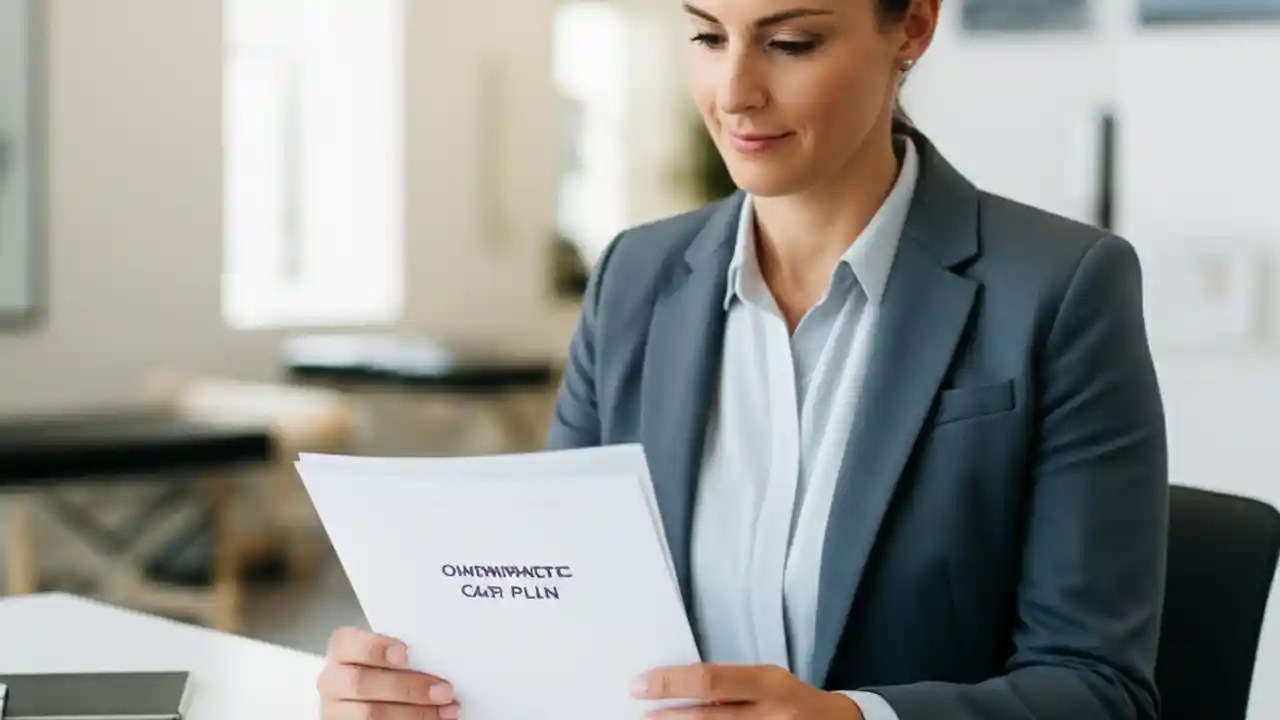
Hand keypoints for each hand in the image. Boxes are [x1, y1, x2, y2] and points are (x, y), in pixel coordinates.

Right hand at [317, 626, 460, 718]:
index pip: (347, 643)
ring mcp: (335, 710)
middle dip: (407, 688)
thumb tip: (441, 656)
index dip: (375, 648)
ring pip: (369, 715)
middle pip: (360, 683)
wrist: (373, 694)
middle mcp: (331, 680)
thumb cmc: (385, 667)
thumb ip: (403, 652)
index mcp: (341, 650)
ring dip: (415, 713)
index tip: (405, 653)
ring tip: (446, 710)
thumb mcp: (389, 653)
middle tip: (444, 691)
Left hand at [631, 663, 863, 719]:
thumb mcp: (766, 681)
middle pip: (706, 718)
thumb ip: (730, 684)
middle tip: (641, 715)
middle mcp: (770, 714)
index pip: (709, 680)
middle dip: (667, 718)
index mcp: (768, 683)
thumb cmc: (791, 698)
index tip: (639, 685)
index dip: (670, 684)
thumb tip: (678, 687)